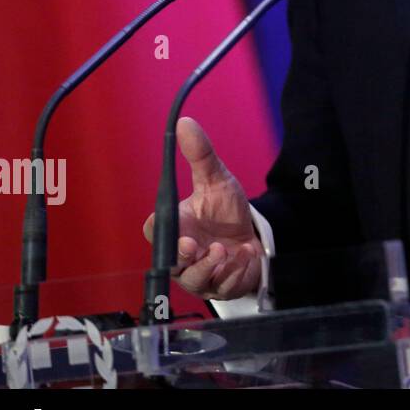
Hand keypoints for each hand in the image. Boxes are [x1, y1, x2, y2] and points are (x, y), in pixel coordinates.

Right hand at [141, 116, 262, 300]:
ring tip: (227, 250)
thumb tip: (185, 122)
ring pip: (193, 279)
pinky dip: (234, 272)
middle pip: (168, 263)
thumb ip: (200, 155)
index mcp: (176, 226)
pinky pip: (221, 286)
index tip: (177, 229)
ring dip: (210, 265)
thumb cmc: (226, 211)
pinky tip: (246, 256)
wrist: (256, 233)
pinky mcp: (219, 287)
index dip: (159, 231)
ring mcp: (199, 273)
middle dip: (182, 256)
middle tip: (194, 245)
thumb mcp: (217, 180)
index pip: (154, 231)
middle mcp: (181, 254)